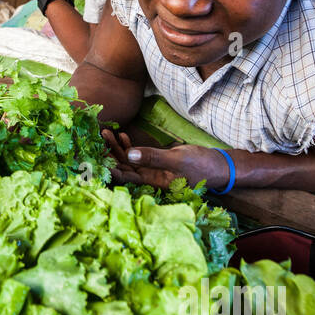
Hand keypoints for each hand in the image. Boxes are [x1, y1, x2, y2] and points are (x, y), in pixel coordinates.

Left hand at [102, 129, 230, 189]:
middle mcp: (149, 177)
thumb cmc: (199, 165)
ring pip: (130, 159)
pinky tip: (122, 136)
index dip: (110, 168)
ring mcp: (153, 169)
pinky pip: (139, 155)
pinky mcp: (157, 161)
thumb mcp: (176, 160)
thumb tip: (130, 154)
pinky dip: (130, 146)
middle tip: (100, 136)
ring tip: (107, 133)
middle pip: (124, 167)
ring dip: (118, 148)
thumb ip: (153, 158)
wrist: (217, 165)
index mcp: (152, 182)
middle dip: (111, 153)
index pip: (125, 177)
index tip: (96, 157)